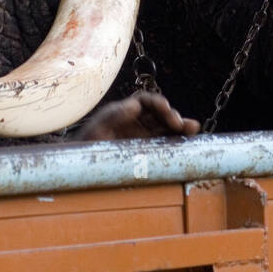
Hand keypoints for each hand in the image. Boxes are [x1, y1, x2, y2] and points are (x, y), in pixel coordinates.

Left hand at [75, 91, 201, 140]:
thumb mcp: (97, 129)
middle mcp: (134, 122)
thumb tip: (134, 105)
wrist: (79, 169)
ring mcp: (140, 137)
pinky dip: (175, 141)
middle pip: (158, 114)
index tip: (166, 110)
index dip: (157, 104)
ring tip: (193, 129)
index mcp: (123, 112)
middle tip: (182, 125)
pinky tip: (187, 141)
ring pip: (164, 128)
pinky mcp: (144, 152)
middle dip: (172, 116)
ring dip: (179, 127)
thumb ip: (114, 116)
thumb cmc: (85, 147)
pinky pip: (162, 143)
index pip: (145, 102)